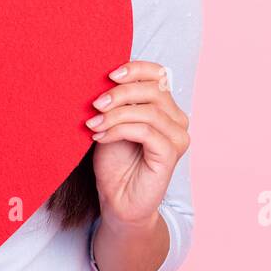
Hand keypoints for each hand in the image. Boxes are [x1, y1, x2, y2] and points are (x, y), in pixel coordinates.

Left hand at [86, 60, 190, 226]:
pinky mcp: (170, 155)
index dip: (136, 69)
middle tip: (94, 104)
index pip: (159, 74)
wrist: (117, 200)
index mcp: (165, 107)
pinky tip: (101, 137)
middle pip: (154, 89)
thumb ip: (116, 101)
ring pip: (149, 110)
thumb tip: (104, 78)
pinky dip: (119, 130)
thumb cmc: (114, 161)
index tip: (108, 75)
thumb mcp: (112, 122)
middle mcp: (177, 119)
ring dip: (116, 114)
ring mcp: (177, 137)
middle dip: (120, 93)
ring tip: (93, 124)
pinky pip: (146, 132)